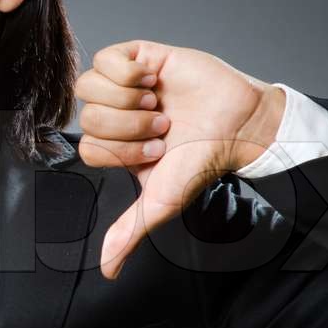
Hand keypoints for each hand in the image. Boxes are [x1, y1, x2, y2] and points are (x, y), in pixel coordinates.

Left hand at [74, 39, 285, 279]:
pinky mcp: (138, 56)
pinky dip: (128, 72)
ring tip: (160, 104)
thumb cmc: (202, 162)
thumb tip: (108, 271)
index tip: (157, 151)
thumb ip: (129, 232)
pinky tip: (155, 80)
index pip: (88, 146)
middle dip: (130, 127)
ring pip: (89, 87)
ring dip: (129, 100)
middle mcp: (114, 114)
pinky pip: (104, 57)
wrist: (239, 124)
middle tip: (163, 127)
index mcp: (114, 146)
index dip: (121, 151)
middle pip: (88, 118)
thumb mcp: (161, 202)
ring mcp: (124, 84)